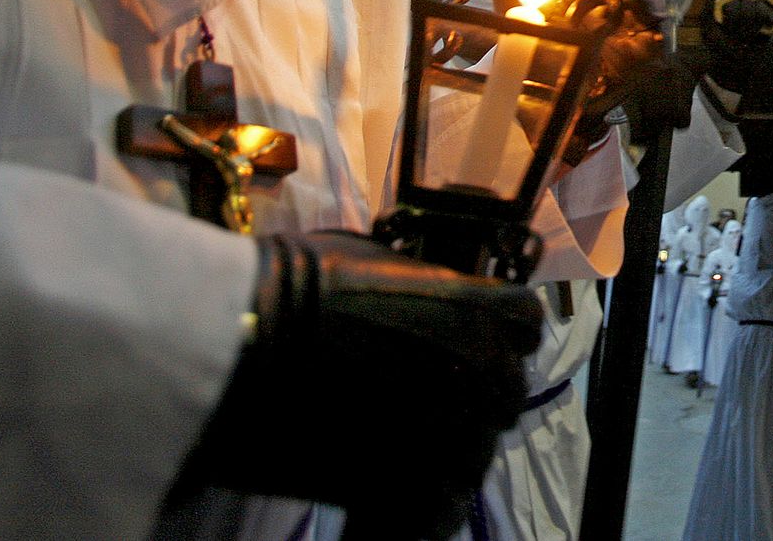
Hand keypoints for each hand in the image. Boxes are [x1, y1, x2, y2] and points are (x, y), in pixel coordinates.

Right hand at [180, 232, 543, 538]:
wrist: (248, 341)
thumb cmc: (302, 284)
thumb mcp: (377, 261)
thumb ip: (420, 289)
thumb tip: (420, 302)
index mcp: (482, 311)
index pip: (524, 325)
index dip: (493, 333)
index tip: (461, 338)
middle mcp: (483, 373)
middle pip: (502, 394)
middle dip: (468, 396)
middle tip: (417, 399)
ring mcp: (454, 435)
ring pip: (474, 457)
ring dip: (442, 454)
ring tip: (394, 453)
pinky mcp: (415, 490)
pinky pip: (439, 512)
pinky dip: (414, 510)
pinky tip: (378, 501)